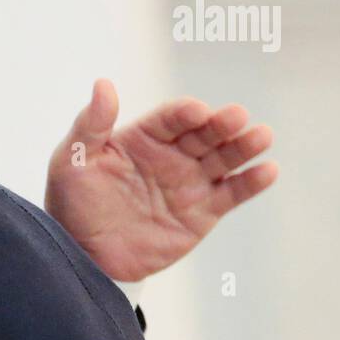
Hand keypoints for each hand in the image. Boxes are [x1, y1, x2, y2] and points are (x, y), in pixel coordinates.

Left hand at [45, 79, 277, 281]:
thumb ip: (90, 125)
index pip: (169, 119)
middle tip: (237, 116)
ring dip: (243, 146)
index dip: (184, 113)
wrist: (85, 257)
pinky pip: (231, 194)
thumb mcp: (73, 161)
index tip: (196, 111)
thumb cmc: (73, 204)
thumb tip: (103, 83)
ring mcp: (189, 183)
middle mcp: (171, 155)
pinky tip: (267, 171)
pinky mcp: (203, 213)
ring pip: (223, 159)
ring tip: (261, 136)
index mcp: (141, 138)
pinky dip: (250, 183)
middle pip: (203, 134)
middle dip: (221, 124)